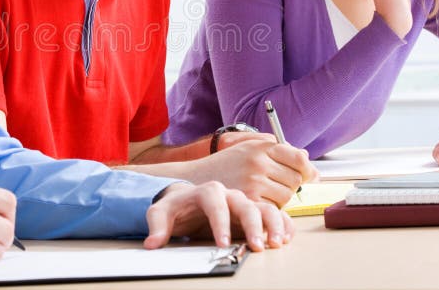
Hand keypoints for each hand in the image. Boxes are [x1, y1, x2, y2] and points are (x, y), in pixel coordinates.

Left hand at [143, 182, 292, 251]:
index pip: (216, 202)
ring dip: (273, 224)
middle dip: (252, 226)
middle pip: (246, 204)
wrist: (188, 203)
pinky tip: (285, 238)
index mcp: (207, 191)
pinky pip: (273, 214)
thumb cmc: (177, 208)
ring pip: (264, 208)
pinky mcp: (253, 214)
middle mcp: (229, 194)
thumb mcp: (161, 212)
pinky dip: (282, 224)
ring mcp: (243, 203)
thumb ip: (157, 225)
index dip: (220, 222)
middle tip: (256, 247)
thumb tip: (153, 243)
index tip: (222, 243)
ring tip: (276, 244)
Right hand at [201, 137, 317, 205]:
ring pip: (287, 195)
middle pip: (296, 178)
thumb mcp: (247, 147)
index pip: (298, 158)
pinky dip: (271, 207)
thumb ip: (276, 148)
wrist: (195, 178)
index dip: (308, 168)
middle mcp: (258, 162)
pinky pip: (275, 207)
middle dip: (293, 183)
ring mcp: (254, 181)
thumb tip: (306, 158)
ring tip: (265, 191)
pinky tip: (258, 201)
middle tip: (280, 184)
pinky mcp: (249, 199)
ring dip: (282, 197)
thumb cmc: (225, 164)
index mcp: (260, 147)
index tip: (310, 175)